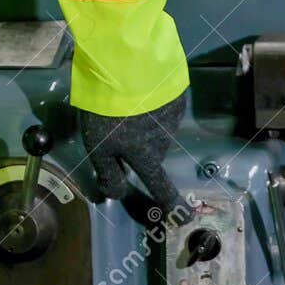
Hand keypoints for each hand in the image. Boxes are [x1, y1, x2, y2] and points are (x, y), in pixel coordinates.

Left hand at [77, 91, 185, 210]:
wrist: (128, 68)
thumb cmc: (109, 113)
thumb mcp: (98, 147)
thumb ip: (109, 173)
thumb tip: (116, 194)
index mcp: (146, 157)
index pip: (161, 187)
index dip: (172, 204)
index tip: (186, 216)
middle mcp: (164, 142)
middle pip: (152, 153)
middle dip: (140, 147)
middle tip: (118, 128)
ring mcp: (172, 118)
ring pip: (157, 130)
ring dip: (144, 123)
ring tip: (124, 103)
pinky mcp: (175, 97)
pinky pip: (163, 108)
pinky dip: (152, 105)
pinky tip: (138, 92)